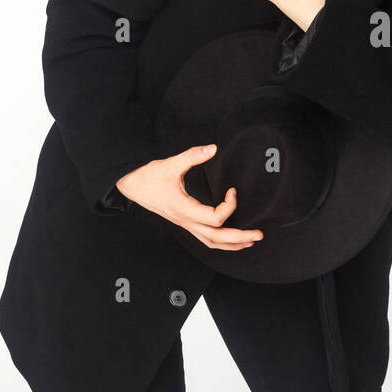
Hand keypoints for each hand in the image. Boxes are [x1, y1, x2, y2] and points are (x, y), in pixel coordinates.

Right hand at [115, 144, 262, 250]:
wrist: (131, 186)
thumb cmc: (148, 177)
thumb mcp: (169, 164)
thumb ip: (192, 155)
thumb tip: (213, 148)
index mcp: (183, 209)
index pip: (214, 219)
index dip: (229, 207)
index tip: (232, 190)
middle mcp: (185, 221)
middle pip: (216, 238)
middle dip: (240, 237)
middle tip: (259, 234)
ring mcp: (185, 225)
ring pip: (211, 243)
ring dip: (232, 244)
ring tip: (250, 241)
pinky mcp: (184, 223)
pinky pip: (205, 239)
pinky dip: (221, 242)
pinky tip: (231, 239)